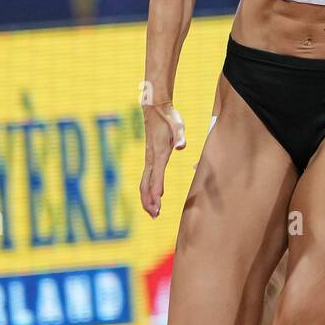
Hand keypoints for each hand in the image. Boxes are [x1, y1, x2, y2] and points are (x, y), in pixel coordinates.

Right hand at [139, 98, 185, 217]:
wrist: (155, 109)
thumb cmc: (168, 117)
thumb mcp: (177, 124)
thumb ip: (179, 135)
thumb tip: (181, 146)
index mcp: (159, 152)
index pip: (157, 173)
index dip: (157, 187)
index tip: (159, 200)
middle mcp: (151, 158)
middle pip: (146, 183)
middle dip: (150, 200)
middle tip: (155, 215)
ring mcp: (148, 159)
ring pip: (144, 183)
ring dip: (146, 199)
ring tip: (153, 213)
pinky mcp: (149, 159)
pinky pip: (145, 179)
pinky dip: (146, 191)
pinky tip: (151, 200)